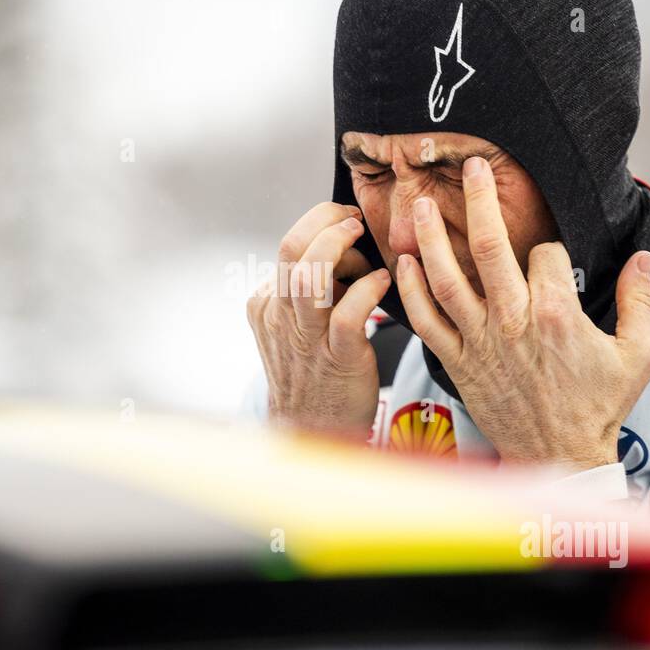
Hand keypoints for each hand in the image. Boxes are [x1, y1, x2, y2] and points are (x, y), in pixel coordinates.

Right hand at [247, 202, 391, 438]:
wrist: (310, 430)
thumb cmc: (315, 370)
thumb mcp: (296, 323)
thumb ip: (312, 288)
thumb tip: (346, 247)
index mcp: (267, 302)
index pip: (288, 246)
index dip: (320, 226)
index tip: (346, 221)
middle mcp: (280, 317)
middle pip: (291, 250)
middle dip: (325, 221)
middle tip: (354, 219)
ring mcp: (306, 339)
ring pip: (309, 276)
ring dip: (340, 247)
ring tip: (362, 237)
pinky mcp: (337, 359)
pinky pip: (347, 315)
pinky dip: (367, 290)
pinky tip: (382, 283)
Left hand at [396, 157, 649, 470]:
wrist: (560, 459)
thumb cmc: (597, 410)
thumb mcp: (637, 355)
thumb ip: (638, 301)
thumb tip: (642, 257)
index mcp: (557, 315)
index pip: (545, 255)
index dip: (549, 249)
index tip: (551, 260)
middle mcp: (513, 323)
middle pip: (488, 248)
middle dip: (478, 201)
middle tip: (472, 169)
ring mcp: (480, 342)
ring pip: (447, 279)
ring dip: (431, 238)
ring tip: (420, 205)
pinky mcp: (458, 363)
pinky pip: (427, 320)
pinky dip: (412, 290)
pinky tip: (404, 264)